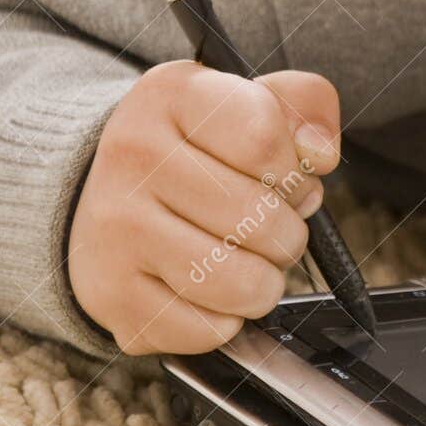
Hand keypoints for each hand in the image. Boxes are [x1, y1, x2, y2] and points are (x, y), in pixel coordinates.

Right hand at [68, 61, 340, 354]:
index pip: (264, 139)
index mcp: (171, 95)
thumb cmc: (199, 151)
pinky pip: (208, 330)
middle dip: (288, 231)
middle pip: (260, 218)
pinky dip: (228, 320)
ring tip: (250, 261)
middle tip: (269, 225)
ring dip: (266, 282)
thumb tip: (321, 154)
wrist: (104, 195)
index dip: (295, 168)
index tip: (283, 174)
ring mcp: (114, 229)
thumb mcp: (253, 101)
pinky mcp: (110, 294)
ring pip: (240, 282)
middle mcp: (132, 156)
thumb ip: (306, 105)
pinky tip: (210, 291)